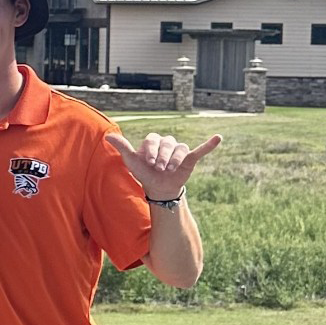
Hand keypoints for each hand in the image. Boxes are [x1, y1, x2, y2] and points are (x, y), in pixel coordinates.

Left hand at [106, 131, 222, 202]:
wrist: (158, 188)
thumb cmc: (143, 173)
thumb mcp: (131, 161)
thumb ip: (122, 147)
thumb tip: (107, 135)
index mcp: (153, 141)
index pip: (153, 140)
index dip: (151, 151)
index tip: (149, 163)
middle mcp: (167, 143)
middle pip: (167, 143)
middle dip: (163, 157)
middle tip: (159, 169)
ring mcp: (179, 150)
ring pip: (180, 149)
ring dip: (174, 161)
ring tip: (169, 170)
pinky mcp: (190, 158)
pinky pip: (201, 150)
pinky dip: (209, 145)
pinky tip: (218, 138)